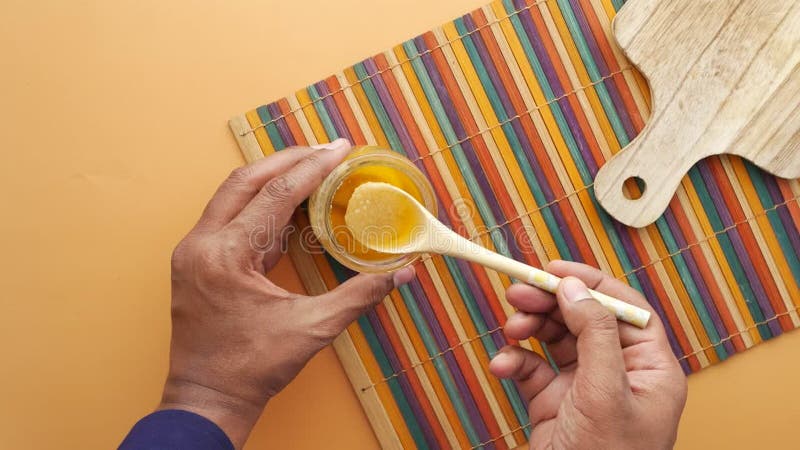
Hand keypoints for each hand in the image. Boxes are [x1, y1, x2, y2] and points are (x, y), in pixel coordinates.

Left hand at [160, 138, 414, 448]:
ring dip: (273, 179)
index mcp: (225, 256)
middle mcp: (201, 244)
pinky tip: (290, 204)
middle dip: (288, 160)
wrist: (207, 399)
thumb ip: (359, 295)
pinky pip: (231, 219)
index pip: (275, 196)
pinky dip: (262, 206)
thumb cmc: (252, 368)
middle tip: (325, 150)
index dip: (312, 169)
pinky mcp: (198, 262)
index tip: (339, 150)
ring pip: (234, 196)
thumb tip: (402, 272)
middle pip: (246, 181)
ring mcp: (194, 252)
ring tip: (312, 167)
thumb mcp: (312, 329)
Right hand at [489, 260, 686, 449]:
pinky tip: (502, 365)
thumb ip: (593, 334)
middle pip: (582, 317)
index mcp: (649, 369)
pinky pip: (530, 368)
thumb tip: (576, 287)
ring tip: (510, 327)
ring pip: (553, 338)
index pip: (623, 309)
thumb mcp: (605, 392)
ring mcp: (582, 387)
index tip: (555, 269)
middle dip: (549, 302)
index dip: (590, 282)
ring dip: (528, 328)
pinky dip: (513, 361)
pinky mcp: (552, 402)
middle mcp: (617, 373)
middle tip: (518, 291)